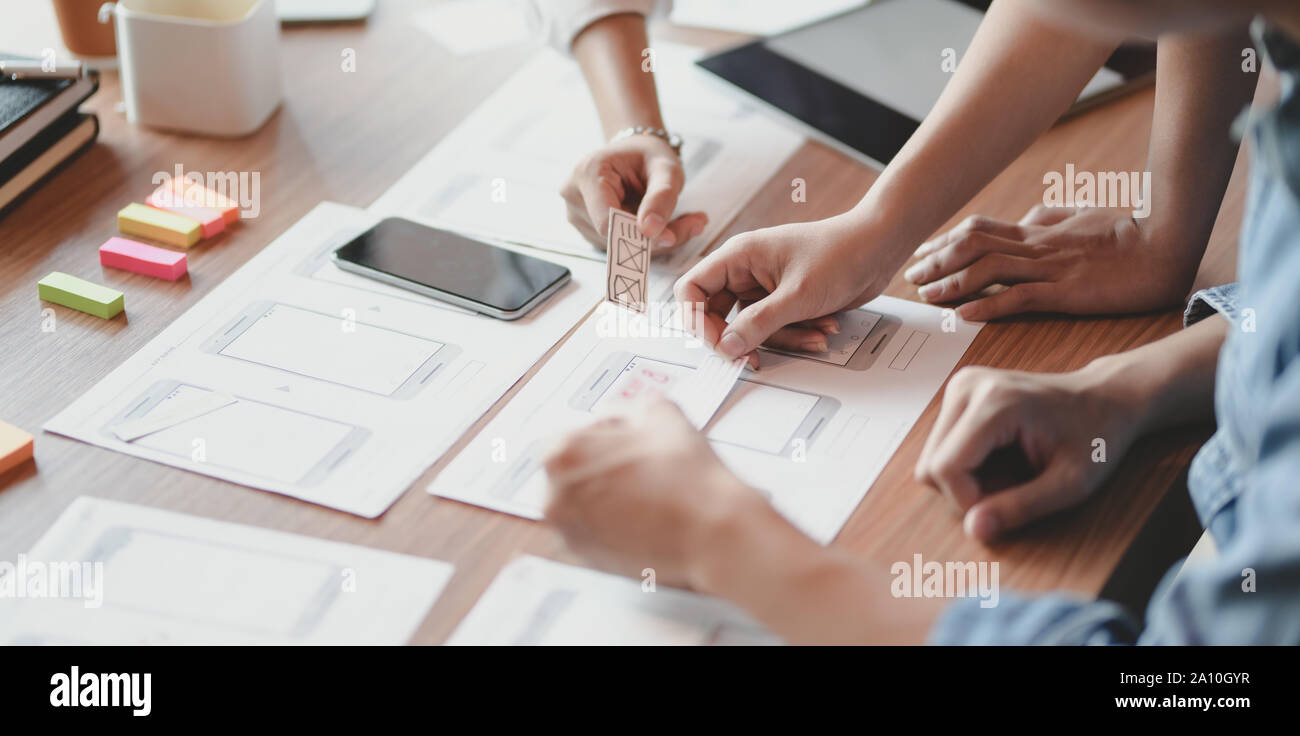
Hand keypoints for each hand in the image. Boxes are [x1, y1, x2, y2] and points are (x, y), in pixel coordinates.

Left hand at [542, 398, 768, 587]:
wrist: (710, 532)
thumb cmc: (686, 476)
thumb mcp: (657, 410)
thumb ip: (622, 408)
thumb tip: (610, 419)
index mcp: (563, 454)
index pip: (576, 437)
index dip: (606, 438)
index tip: (627, 446)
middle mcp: (554, 497)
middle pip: (573, 473)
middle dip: (600, 470)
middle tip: (637, 472)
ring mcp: (568, 533)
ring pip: (581, 505)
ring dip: (605, 499)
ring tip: (645, 497)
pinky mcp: (587, 560)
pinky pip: (593, 534)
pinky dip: (611, 526)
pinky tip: (642, 519)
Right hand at [560, 134, 707, 251]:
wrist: (635, 154)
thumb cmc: (648, 156)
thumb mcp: (666, 168)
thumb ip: (662, 197)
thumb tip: (650, 231)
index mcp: (587, 173)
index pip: (608, 221)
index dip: (639, 234)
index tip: (672, 234)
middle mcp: (574, 196)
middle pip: (615, 237)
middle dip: (655, 237)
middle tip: (693, 223)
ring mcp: (577, 216)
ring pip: (620, 247)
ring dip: (654, 241)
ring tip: (679, 221)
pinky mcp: (587, 230)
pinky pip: (620, 247)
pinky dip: (646, 242)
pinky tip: (661, 225)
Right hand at [674, 215, 896, 363]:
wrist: (881, 246)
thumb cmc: (841, 254)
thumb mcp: (798, 295)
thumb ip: (758, 324)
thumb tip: (727, 348)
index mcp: (738, 257)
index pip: (693, 289)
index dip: (697, 320)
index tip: (719, 344)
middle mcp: (746, 271)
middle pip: (718, 315)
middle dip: (740, 339)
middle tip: (753, 359)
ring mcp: (765, 287)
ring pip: (752, 327)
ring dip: (783, 339)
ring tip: (816, 335)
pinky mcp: (785, 301)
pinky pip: (776, 328)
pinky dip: (799, 334)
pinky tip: (825, 329)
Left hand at [903, 206, 1196, 319]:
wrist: (1167, 244)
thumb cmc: (1128, 231)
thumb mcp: (1081, 216)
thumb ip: (1049, 218)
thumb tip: (1024, 217)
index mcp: (1038, 230)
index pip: (980, 230)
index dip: (945, 241)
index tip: (922, 254)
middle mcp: (1036, 245)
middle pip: (974, 247)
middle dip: (938, 261)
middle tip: (911, 276)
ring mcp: (1050, 268)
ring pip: (989, 269)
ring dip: (953, 283)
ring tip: (927, 296)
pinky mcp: (1067, 291)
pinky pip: (1021, 297)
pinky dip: (990, 305)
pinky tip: (966, 315)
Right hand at [915, 364, 1141, 541]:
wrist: (1105, 398)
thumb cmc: (1096, 438)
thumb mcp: (1071, 484)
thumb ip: (1021, 508)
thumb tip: (974, 530)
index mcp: (995, 401)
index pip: (945, 468)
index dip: (969, 502)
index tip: (1007, 507)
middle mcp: (968, 387)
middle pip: (931, 466)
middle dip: (967, 491)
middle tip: (1014, 486)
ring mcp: (961, 386)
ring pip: (932, 459)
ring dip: (966, 479)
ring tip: (1009, 472)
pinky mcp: (959, 393)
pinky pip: (941, 447)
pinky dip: (966, 465)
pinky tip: (1000, 458)